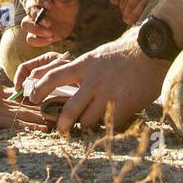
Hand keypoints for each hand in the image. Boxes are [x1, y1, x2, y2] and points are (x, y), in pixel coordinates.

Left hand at [19, 33, 167, 134]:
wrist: (151, 51)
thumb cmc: (124, 53)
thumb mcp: (97, 56)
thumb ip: (83, 71)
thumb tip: (66, 83)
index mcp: (84, 65)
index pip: (53, 77)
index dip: (38, 89)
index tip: (31, 97)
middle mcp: (92, 81)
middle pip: (68, 110)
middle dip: (61, 125)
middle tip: (60, 130)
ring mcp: (107, 95)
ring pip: (87, 121)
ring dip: (85, 126)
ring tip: (88, 126)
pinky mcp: (122, 107)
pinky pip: (107, 124)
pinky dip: (105, 126)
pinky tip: (108, 123)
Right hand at [22, 0, 78, 45]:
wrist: (70, 19)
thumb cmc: (68, 4)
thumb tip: (57, 1)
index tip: (49, 5)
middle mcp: (33, 6)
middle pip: (29, 10)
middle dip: (38, 17)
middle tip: (49, 23)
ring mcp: (32, 20)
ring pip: (25, 24)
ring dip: (36, 29)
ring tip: (50, 33)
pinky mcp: (35, 33)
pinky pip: (30, 38)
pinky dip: (39, 41)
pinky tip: (50, 39)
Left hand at [108, 0, 155, 24]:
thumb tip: (114, 0)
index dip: (114, 0)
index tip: (116, 2)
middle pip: (122, 1)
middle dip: (122, 8)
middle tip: (124, 10)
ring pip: (131, 5)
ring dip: (128, 14)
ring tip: (126, 18)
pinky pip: (143, 6)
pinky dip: (137, 14)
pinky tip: (134, 19)